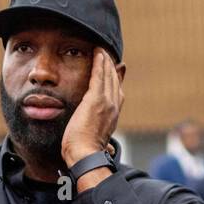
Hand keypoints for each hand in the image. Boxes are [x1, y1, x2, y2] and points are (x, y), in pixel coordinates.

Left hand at [61, 47, 122, 166]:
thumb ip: (106, 145)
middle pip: (115, 82)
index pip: (117, 93)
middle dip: (112, 67)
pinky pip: (98, 76)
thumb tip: (110, 152)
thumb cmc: (87, 153)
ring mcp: (106, 102)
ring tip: (101, 49)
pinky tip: (98, 52)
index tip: (116, 70)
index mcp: (113, 117)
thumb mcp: (100, 146)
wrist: (85, 154)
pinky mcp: (96, 99)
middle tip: (107, 54)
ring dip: (105, 61)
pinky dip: (99, 63)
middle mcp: (114, 107)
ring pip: (108, 76)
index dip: (116, 80)